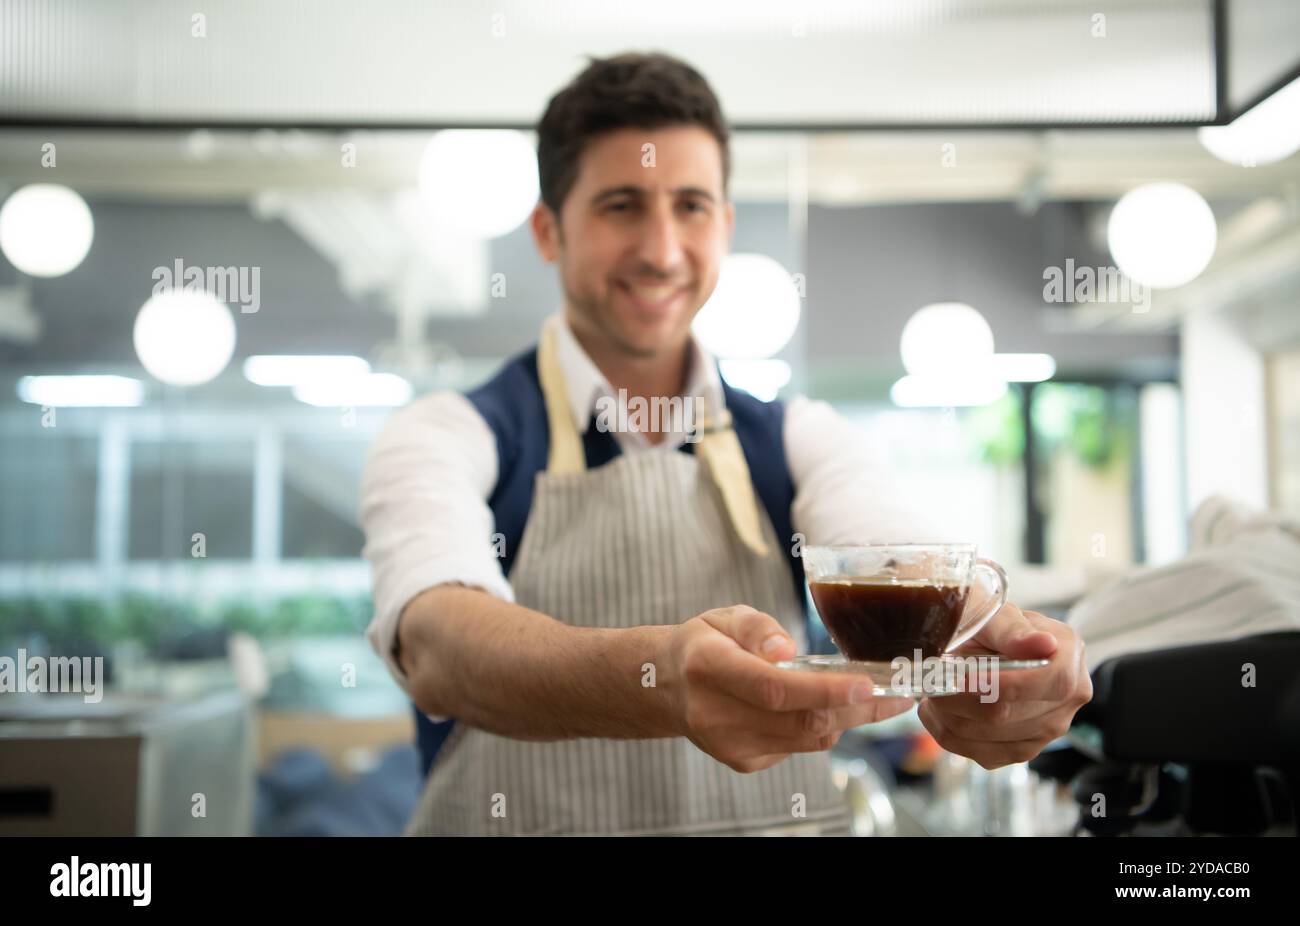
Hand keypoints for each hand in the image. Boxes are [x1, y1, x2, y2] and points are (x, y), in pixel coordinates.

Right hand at [656, 605, 914, 772]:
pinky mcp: (743, 762)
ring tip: (880, 697)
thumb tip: (787, 648)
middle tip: (900, 692)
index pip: (774, 687)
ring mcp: (729, 745)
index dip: (826, 690)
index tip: (870, 683)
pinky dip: (822, 727)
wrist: (668, 687)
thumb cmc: (705, 643)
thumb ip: (756, 626)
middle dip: (859, 708)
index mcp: (708, 667)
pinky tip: (828, 707)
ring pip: (808, 739)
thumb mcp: (724, 616)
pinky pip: (798, 747)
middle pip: (801, 720)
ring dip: (850, 718)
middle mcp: (715, 714)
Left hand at [917, 603, 1091, 769]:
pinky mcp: (1022, 751)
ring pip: (989, 737)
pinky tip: (940, 710)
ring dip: (948, 716)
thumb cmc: (989, 624)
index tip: (962, 675)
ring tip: (931, 691)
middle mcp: (1068, 700)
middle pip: (1010, 713)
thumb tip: (1043, 644)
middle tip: (929, 679)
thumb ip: (1013, 630)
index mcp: (1070, 656)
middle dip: (959, 698)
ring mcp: (1047, 730)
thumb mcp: (995, 614)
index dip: (1004, 683)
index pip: (1052, 682)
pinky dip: (949, 733)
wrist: (981, 643)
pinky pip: (982, 754)